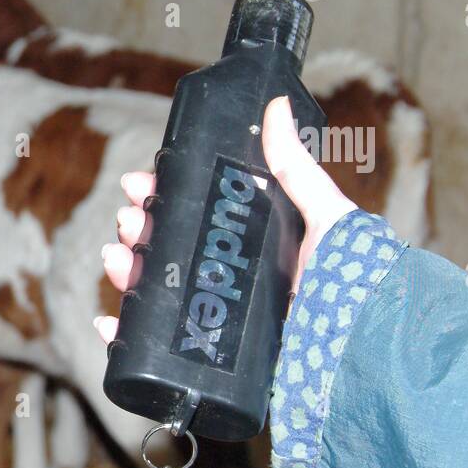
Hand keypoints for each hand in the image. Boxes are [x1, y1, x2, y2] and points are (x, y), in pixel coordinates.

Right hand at [93, 95, 356, 343]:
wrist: (359, 351)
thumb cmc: (353, 284)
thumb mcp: (325, 216)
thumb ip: (296, 168)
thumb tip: (276, 108)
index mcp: (251, 247)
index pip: (195, 216)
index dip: (163, 197)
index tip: (140, 184)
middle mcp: (230, 282)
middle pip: (167, 251)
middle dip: (139, 231)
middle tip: (130, 221)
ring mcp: (216, 321)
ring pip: (154, 293)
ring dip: (125, 271)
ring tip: (116, 257)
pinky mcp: (208, 359)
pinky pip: (155, 350)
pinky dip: (123, 336)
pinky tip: (109, 320)